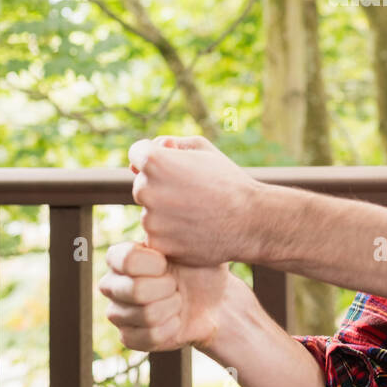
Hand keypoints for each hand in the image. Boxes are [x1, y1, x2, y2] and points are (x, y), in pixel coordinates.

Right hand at [100, 241, 232, 351]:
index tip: (171, 261)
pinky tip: (175, 319)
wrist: (215, 299)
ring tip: (177, 300)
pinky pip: (148, 338)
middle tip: (177, 283)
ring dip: (174, 308)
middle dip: (170, 288)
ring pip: (147, 315)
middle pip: (137, 290)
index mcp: (119, 256)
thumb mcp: (192, 242)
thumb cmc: (200, 266)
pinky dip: (171, 329)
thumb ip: (173, 229)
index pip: (127, 259)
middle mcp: (111, 283)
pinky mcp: (127, 337)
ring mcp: (117, 313)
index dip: (157, 264)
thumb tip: (164, 205)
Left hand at [128, 134, 259, 265]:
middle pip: (141, 183)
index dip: (157, 157)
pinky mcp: (156, 244)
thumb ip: (172, 143)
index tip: (176, 166)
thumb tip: (152, 148)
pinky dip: (169, 234)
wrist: (250, 222)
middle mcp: (146, 190)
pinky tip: (193, 229)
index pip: (137, 153)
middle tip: (191, 192)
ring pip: (148, 211)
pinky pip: (155, 234)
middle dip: (159, 185)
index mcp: (155, 161)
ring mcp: (150, 220)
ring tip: (196, 212)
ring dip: (164, 211)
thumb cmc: (229, 181)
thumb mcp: (204, 149)